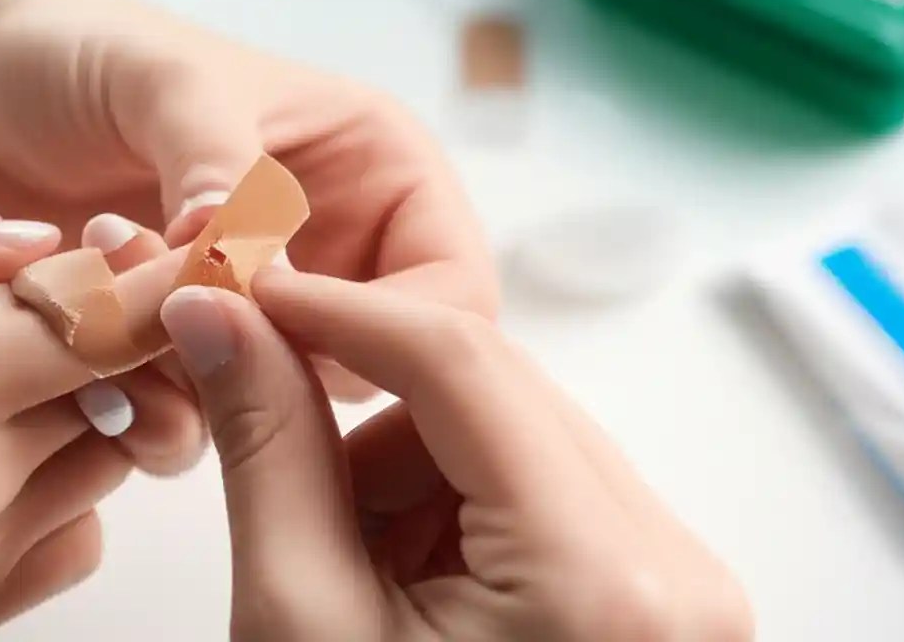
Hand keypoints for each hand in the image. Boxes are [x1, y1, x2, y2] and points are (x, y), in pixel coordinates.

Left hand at [0, 0, 498, 398]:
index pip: (452, 289)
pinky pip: (188, 429)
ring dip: (189, 373)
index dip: (396, 328)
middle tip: (180, 310)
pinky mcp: (175, 360)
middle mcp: (325, 256)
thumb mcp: (163, 79)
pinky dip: (133, 402)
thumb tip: (248, 263)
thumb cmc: (72, 53)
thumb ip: (221, 165)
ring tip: (103, 268)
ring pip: (274, 415)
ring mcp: (247, 318)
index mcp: (371, 173)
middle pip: (366, 371)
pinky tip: (72, 316)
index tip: (283, 312)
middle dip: (276, 362)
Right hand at [0, 195, 140, 639]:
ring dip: (75, 412)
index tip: (196, 249)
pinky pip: (76, 535)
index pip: (102, 323)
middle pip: (117, 390)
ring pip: (108, 461)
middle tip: (32, 308)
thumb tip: (45, 239)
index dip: (158, 279)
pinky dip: (57, 490)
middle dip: (100, 336)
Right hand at [157, 270, 753, 641]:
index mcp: (603, 582)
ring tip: (367, 590)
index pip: (464, 363)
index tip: (256, 294)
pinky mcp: (662, 599)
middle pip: (494, 397)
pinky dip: (460, 520)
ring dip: (416, 485)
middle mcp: (676, 572)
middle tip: (299, 496)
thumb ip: (267, 448)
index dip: (342, 314)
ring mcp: (682, 588)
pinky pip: (543, 493)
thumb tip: (221, 318)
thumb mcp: (300, 620)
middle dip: (377, 434)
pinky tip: (418, 600)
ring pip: (515, 440)